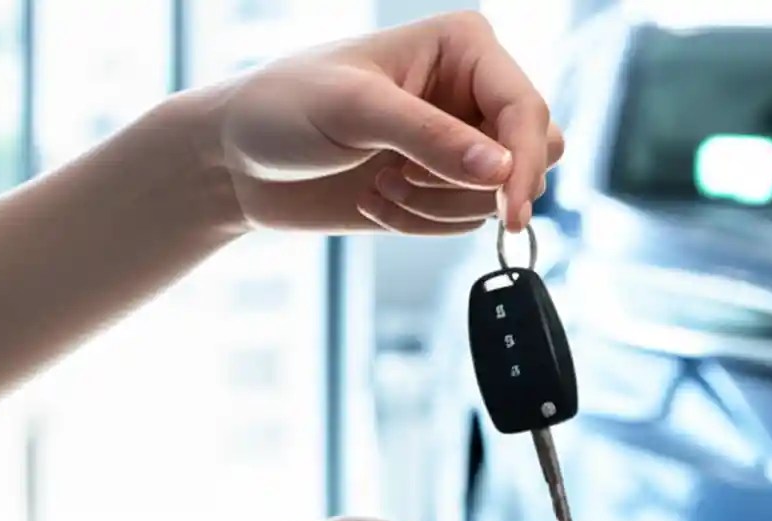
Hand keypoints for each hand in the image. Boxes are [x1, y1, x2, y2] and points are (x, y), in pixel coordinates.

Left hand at [202, 10, 562, 234]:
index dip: (523, 163)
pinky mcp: (442, 185)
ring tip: (380, 184)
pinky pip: (466, 222)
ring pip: (499, 195)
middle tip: (408, 179)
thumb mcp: (353, 111)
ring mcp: (459, 141)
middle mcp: (471, 91)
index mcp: (464, 47)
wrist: (237, 160)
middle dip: (473, 184)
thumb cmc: (282, 108)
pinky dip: (421, 223)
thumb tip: (503, 169)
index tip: (509, 213)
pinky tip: (375, 198)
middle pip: (535, 153)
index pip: (526, 107)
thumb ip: (430, 137)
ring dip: (437, 207)